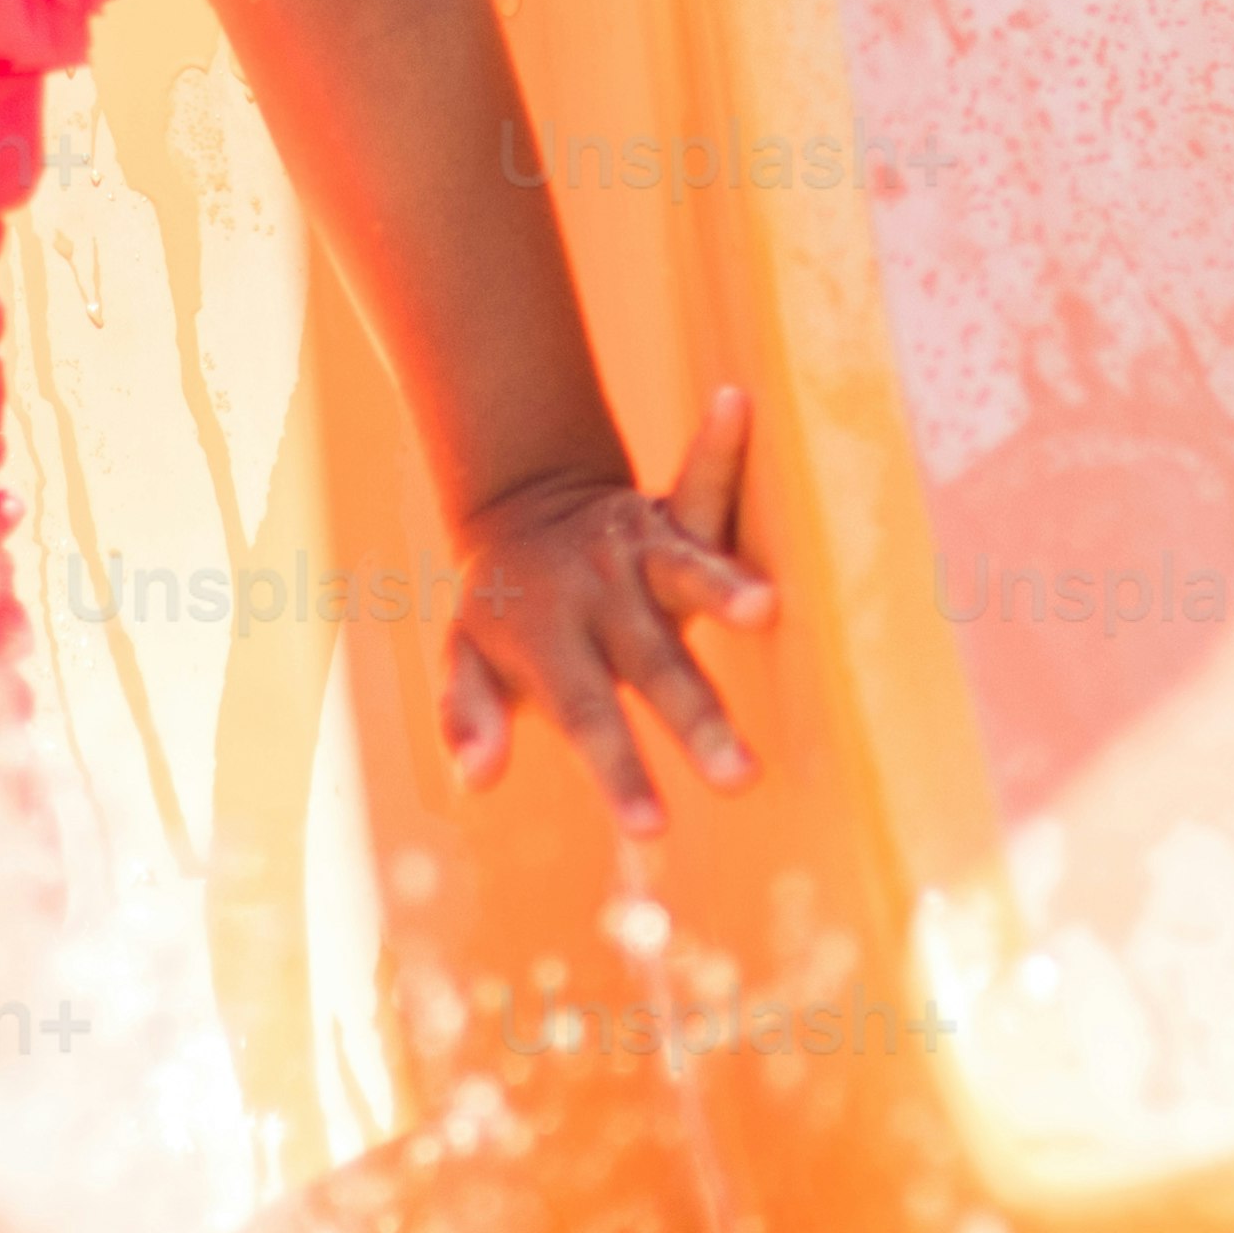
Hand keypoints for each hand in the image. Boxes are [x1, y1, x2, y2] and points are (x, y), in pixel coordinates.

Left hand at [439, 386, 771, 828]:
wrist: (520, 510)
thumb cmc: (504, 612)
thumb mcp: (466, 662)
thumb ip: (469, 715)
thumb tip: (473, 777)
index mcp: (552, 641)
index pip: (588, 716)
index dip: (620, 773)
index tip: (652, 830)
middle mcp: (599, 596)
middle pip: (654, 665)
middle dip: (699, 721)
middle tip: (742, 777)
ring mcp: (637, 551)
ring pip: (688, 573)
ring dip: (726, 589)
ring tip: (767, 609)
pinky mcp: (670, 513)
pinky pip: (699, 477)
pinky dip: (718, 443)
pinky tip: (733, 402)